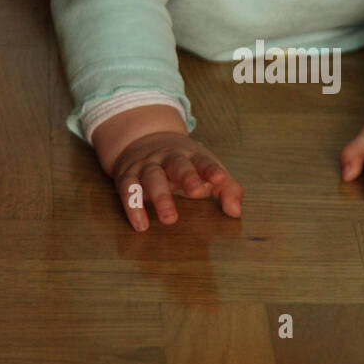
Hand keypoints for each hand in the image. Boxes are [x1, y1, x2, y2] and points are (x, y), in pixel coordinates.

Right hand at [111, 131, 242, 230]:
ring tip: (170, 219)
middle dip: (187, 177)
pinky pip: (128, 190)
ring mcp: (147, 166)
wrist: (142, 139)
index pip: (204, 160)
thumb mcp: (206, 172)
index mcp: (191, 156)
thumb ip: (227, 190)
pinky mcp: (127, 177)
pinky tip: (141, 224)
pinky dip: (133, 206)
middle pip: (178, 164)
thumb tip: (236, 212)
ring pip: (152, 177)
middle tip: (197, 192)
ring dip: (161, 196)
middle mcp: (168, 158)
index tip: (221, 179)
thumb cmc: (184, 165)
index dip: (212, 169)